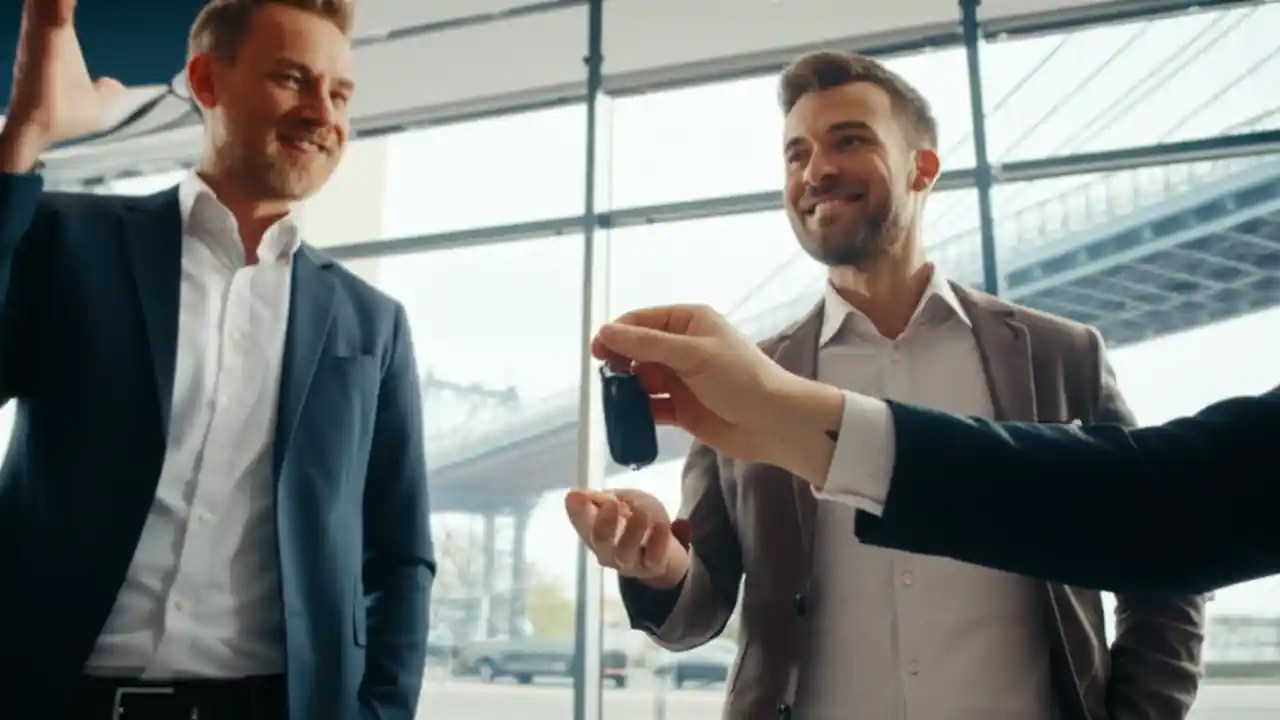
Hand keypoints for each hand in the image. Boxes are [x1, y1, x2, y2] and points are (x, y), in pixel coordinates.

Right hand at [0, 0, 125, 171]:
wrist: (39, 130)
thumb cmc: (61, 116)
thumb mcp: (95, 102)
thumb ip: (106, 92)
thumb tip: (114, 86)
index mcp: (56, 31)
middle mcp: (43, 24)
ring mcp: (40, 27)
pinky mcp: (44, 35)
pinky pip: (56, 6)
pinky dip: (62, 0)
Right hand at [565, 488, 690, 589]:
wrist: (659, 542)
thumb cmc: (631, 516)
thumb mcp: (618, 499)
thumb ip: (601, 498)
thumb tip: (576, 495)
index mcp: (593, 531)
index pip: (581, 522)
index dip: (577, 511)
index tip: (576, 496)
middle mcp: (606, 550)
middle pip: (600, 541)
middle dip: (604, 522)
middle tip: (611, 503)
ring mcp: (628, 562)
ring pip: (625, 553)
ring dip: (633, 531)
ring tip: (641, 512)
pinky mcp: (651, 566)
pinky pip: (653, 558)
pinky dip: (658, 541)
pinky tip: (662, 524)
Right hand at [590, 304, 844, 479]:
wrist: (774, 423)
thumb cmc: (739, 379)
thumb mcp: (692, 355)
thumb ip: (646, 344)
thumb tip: (604, 331)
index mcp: (689, 322)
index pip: (641, 321)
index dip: (617, 334)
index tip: (599, 353)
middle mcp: (683, 347)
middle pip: (637, 351)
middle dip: (620, 364)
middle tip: (609, 381)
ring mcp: (682, 379)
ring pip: (641, 380)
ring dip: (627, 391)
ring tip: (618, 405)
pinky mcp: (681, 409)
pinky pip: (650, 407)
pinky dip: (638, 413)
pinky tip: (629, 422)